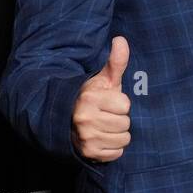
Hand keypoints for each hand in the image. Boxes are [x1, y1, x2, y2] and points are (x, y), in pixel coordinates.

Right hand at [71, 35, 130, 162]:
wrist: (68, 120)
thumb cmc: (92, 98)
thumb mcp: (103, 79)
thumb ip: (116, 62)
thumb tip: (121, 40)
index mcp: (89, 98)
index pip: (125, 105)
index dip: (121, 104)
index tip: (109, 103)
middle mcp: (84, 118)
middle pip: (125, 123)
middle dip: (120, 120)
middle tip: (107, 116)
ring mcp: (85, 137)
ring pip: (123, 139)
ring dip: (118, 134)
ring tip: (105, 127)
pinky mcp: (87, 152)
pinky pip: (117, 153)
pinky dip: (113, 148)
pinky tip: (102, 139)